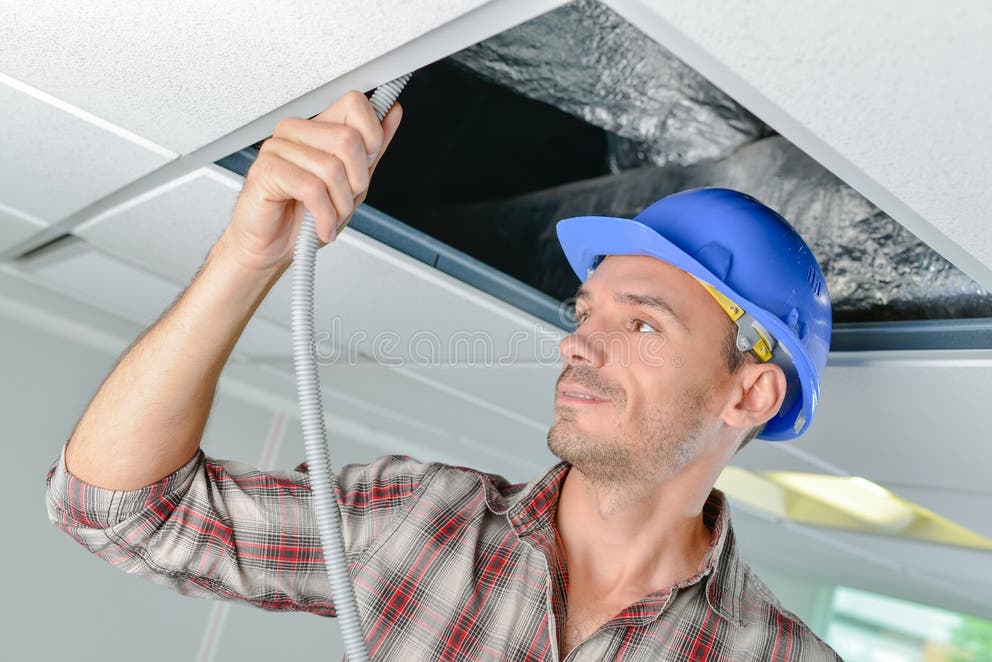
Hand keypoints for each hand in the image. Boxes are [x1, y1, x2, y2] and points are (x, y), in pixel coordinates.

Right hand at [218, 90, 402, 271]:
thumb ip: (372, 148)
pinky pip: (311, 188)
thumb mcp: (352, 183)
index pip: (354, 104)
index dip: (372, 137)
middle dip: (357, 181)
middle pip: (348, 139)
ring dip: (340, 204)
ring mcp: (277, 148)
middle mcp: (295, 132)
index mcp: (316, 129)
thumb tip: (391, 113)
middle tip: (344, 199)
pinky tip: (321, 224)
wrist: (273, 249)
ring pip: (331, 167)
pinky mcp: (265, 171)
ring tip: (330, 215)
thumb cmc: (305, 217)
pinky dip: (324, 215)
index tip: (366, 164)